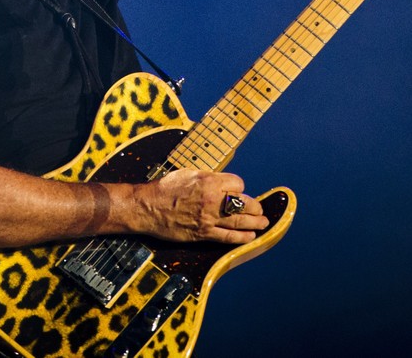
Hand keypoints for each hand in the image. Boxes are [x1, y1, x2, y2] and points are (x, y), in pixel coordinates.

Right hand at [135, 169, 267, 244]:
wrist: (147, 207)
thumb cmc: (165, 188)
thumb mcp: (187, 173)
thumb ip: (207, 177)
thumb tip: (220, 180)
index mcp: (209, 181)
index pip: (237, 184)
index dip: (238, 187)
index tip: (236, 190)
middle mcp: (212, 200)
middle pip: (243, 203)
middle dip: (255, 206)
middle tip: (260, 209)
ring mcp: (208, 218)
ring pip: (239, 221)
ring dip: (255, 223)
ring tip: (263, 223)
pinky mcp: (203, 233)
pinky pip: (227, 237)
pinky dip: (241, 238)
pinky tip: (250, 236)